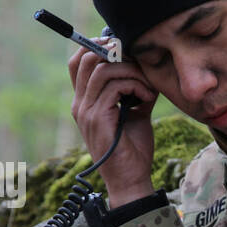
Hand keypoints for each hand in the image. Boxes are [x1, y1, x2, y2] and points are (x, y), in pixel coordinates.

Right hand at [68, 39, 159, 206]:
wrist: (131, 180)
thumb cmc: (133, 148)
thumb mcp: (135, 112)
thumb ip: (135, 89)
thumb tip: (147, 67)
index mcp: (85, 100)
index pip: (78, 60)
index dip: (99, 46)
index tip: (126, 52)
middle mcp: (80, 103)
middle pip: (87, 57)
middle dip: (117, 52)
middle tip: (140, 64)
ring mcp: (85, 110)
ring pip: (103, 68)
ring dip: (132, 71)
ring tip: (148, 88)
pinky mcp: (97, 118)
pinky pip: (114, 86)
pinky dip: (136, 86)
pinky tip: (147, 99)